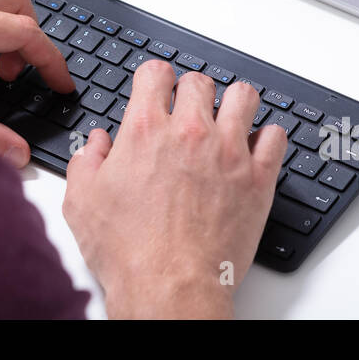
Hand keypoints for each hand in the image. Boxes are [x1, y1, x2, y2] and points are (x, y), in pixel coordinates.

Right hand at [63, 60, 285, 317]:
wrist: (169, 286)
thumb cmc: (128, 251)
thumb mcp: (82, 201)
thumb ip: (87, 161)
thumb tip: (97, 143)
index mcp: (146, 130)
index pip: (155, 72)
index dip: (154, 79)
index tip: (156, 89)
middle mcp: (190, 132)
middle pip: (200, 81)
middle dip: (191, 92)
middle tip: (188, 111)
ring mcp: (229, 152)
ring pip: (243, 97)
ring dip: (233, 104)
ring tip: (227, 119)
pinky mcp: (258, 178)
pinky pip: (275, 137)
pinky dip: (267, 137)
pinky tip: (255, 147)